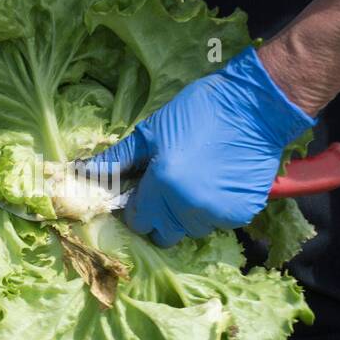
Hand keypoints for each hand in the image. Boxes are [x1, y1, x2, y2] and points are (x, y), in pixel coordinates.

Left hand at [87, 47, 315, 245]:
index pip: (139, 221)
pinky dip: (216, 209)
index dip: (139, 208)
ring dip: (189, 214)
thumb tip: (83, 172)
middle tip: (171, 187)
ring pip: (193, 229)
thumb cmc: (200, 111)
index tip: (145, 193)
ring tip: (198, 181)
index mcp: (163, 186)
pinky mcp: (242, 213)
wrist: (256, 106)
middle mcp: (189, 207)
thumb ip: (119, 158)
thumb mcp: (153, 130)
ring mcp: (218, 213)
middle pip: (166, 233)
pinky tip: (219, 181)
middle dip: (162, 216)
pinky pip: (219, 222)